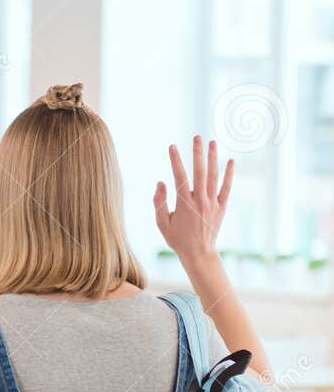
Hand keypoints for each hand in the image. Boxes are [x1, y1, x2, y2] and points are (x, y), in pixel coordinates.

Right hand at [154, 138, 233, 269]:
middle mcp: (200, 201)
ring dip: (213, 158)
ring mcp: (212, 203)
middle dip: (198, 153)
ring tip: (212, 143)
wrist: (198, 254)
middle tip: (197, 137)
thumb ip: (159, 202)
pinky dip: (229, 174)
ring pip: (214, 176)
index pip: (179, 176)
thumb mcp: (162, 224)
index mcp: (184, 204)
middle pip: (199, 171)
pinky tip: (231, 161)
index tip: (172, 147)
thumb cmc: (178, 239)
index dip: (175, 160)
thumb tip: (160, 183)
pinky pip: (226, 188)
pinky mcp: (221, 207)